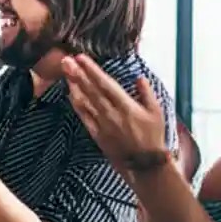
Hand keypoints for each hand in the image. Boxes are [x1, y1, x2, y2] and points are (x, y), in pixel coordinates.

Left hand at [61, 54, 168, 172]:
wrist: (144, 163)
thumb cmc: (153, 136)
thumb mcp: (157, 112)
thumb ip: (147, 93)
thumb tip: (139, 77)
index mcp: (127, 106)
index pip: (105, 84)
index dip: (92, 70)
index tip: (81, 58)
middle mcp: (111, 114)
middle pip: (91, 90)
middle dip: (77, 74)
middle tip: (65, 60)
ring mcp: (101, 124)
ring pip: (84, 101)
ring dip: (73, 86)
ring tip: (65, 72)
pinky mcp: (95, 133)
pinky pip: (83, 116)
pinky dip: (76, 103)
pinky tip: (70, 93)